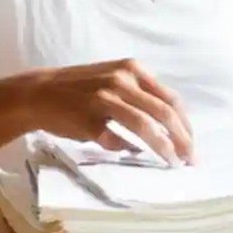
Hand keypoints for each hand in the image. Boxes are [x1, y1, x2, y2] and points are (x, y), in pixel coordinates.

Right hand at [31, 58, 193, 165]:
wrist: (40, 93)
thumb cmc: (81, 88)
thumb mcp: (114, 78)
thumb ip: (140, 95)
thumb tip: (169, 126)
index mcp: (132, 69)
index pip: (170, 99)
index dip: (186, 124)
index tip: (191, 143)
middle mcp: (122, 81)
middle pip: (164, 113)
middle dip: (182, 140)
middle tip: (190, 160)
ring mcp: (105, 100)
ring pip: (145, 126)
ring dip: (163, 148)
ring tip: (172, 163)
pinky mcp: (89, 120)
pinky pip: (116, 140)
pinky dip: (128, 150)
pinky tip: (133, 156)